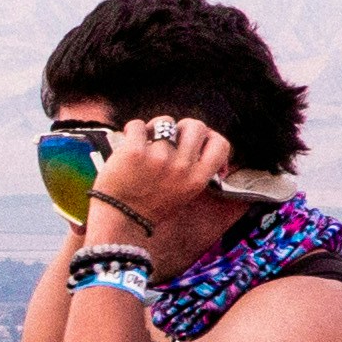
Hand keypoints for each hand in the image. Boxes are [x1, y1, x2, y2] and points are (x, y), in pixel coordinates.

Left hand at [85, 112, 234, 236]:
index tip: (196, 143)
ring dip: (155, 128)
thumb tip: (204, 145)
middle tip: (168, 139)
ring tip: (146, 140)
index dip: (210, 137)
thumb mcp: (184, 193)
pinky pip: (137, 125)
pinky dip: (131, 130)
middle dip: (182, 127)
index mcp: (197, 179)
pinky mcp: (135, 152)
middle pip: (196, 125)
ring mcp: (159, 158)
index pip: (221, 144)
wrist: (120, 219)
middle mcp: (182, 167)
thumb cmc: (151, 206)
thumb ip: (196, 170)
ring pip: (165, 122)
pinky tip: (128, 141)